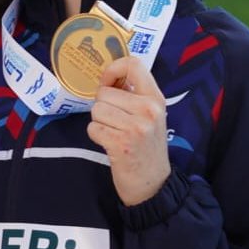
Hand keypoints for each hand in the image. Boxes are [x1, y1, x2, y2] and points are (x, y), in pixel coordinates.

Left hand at [86, 57, 169, 205]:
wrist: (153, 184)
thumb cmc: (147, 147)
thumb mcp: (151, 116)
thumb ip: (134, 95)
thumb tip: (109, 77)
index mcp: (156, 98)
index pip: (133, 64)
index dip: (112, 70)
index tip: (107, 83)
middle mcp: (148, 109)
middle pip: (104, 93)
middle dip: (103, 106)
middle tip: (115, 122)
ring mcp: (136, 127)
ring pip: (97, 110)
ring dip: (99, 123)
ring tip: (115, 134)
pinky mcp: (120, 144)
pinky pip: (93, 128)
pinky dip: (97, 136)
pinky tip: (111, 144)